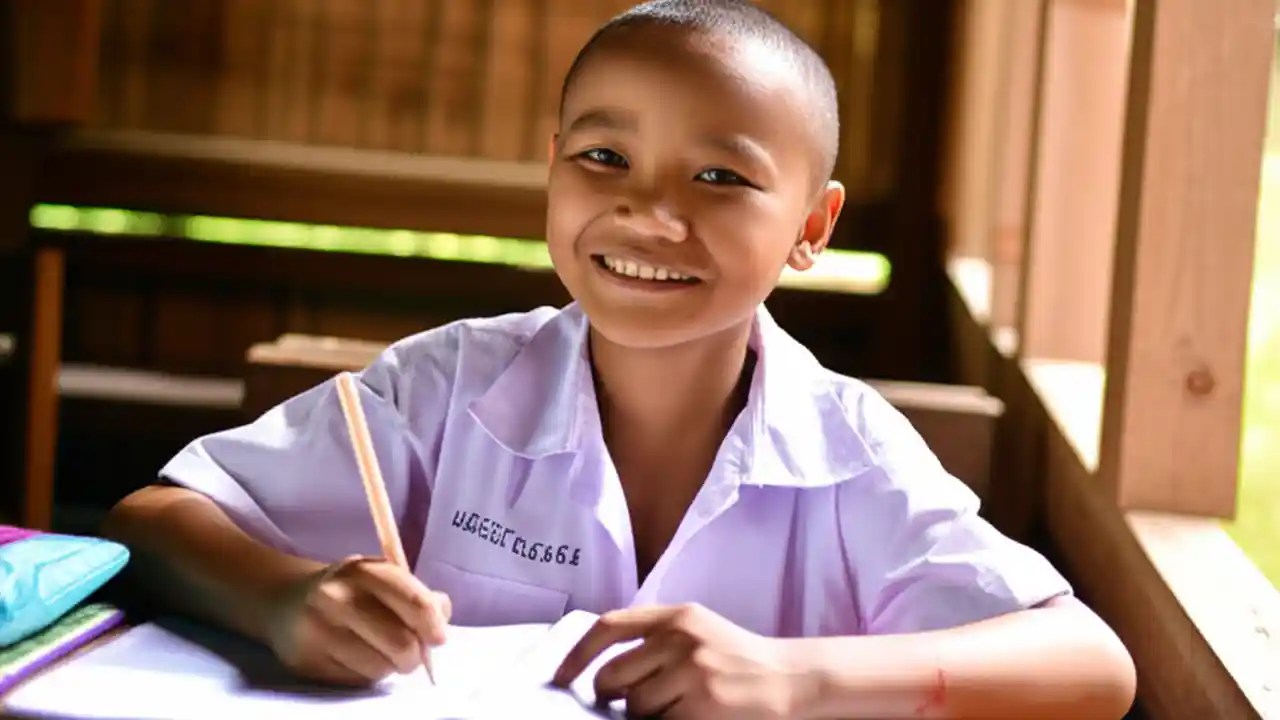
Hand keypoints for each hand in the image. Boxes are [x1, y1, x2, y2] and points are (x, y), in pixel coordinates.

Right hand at [267, 555, 451, 685]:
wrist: (287, 603)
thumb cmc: (349, 592)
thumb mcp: (382, 579)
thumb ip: (416, 594)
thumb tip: (442, 614)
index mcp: (364, 570)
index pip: (414, 603)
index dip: (433, 626)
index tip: (438, 638)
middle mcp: (338, 597)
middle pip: (401, 643)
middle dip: (414, 656)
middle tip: (411, 655)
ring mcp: (319, 630)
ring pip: (380, 667)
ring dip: (389, 667)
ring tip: (379, 653)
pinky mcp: (308, 661)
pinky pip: (356, 680)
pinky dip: (365, 674)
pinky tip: (356, 658)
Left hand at [552, 603, 811, 718]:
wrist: (789, 678)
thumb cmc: (738, 657)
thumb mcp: (697, 631)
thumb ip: (655, 638)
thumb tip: (602, 668)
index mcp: (676, 615)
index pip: (608, 627)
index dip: (577, 654)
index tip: (560, 677)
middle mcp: (681, 638)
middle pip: (613, 675)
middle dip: (610, 697)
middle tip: (624, 704)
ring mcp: (692, 672)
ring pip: (635, 706)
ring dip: (642, 716)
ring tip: (670, 708)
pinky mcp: (702, 705)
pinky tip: (684, 716)